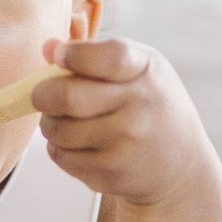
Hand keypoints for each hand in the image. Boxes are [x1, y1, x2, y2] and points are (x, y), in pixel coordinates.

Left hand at [32, 36, 212, 206]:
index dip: (74, 54)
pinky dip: (58, 148)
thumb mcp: (140, 70)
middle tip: (41, 95)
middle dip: (42, 94)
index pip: (108, 57)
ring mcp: (125, 145)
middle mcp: (139, 109)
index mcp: (147, 72)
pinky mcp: (110, 174)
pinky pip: (61, 156)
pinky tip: (76, 143)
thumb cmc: (152, 108)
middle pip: (67, 97)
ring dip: (49, 124)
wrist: (180, 166)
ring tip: (63, 120)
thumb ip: (96, 55)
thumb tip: (48, 48)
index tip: (57, 56)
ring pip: (58, 130)